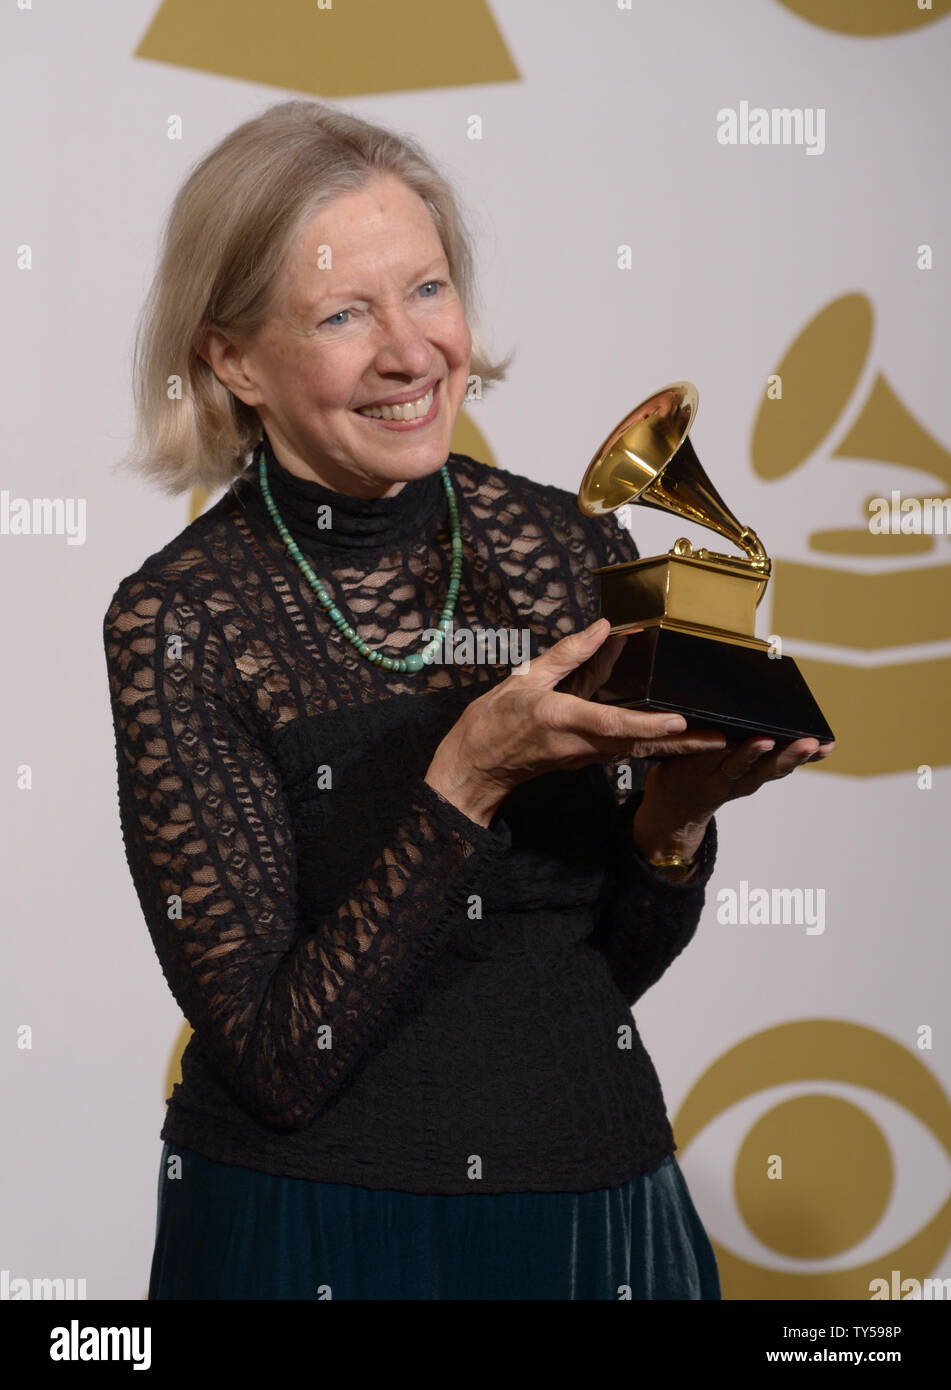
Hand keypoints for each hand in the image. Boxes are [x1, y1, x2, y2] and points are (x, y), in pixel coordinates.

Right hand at [425, 618, 727, 825]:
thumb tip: (602, 628)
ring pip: (638, 751)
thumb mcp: (525, 679)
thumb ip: (568, 654)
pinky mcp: (586, 758)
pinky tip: (676, 735)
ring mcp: (585, 755)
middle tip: (722, 740)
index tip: (679, 721)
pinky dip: (654, 743)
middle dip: (682, 745)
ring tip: (713, 739)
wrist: (477, 766)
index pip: (612, 724)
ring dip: (676, 747)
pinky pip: (625, 749)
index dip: (648, 724)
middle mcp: (579, 743)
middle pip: (640, 746)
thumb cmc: (494, 723)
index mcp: (562, 719)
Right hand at [632, 733, 836, 862]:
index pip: (723, 758)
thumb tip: (700, 707)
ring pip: (770, 771)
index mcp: (698, 769)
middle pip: (755, 768)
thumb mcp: (670, 754)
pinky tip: (822, 748)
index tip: (763, 740)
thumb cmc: (674, 771)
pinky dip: (799, 759)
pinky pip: (776, 771)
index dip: (745, 751)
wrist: (676, 809)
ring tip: (820, 745)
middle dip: (781, 755)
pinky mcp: (752, 782)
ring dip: (796, 758)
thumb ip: (687, 736)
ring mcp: (740, 783)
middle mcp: (724, 778)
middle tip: (805, 743)